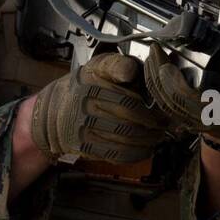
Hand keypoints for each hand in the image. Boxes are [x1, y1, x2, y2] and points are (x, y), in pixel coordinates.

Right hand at [29, 52, 169, 163]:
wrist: (56, 109)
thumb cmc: (88, 86)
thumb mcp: (100, 67)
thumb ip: (118, 65)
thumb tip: (131, 70)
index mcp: (93, 78)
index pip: (122, 89)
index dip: (142, 99)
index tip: (157, 106)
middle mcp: (85, 100)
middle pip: (129, 116)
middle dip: (152, 123)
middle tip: (164, 125)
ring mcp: (83, 125)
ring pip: (125, 137)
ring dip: (147, 140)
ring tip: (157, 137)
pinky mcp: (84, 145)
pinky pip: (115, 154)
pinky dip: (135, 154)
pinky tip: (145, 149)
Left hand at [143, 44, 219, 145]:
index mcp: (217, 113)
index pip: (186, 96)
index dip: (172, 78)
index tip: (165, 56)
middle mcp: (199, 120)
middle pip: (169, 97)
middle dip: (157, 71)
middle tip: (155, 49)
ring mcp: (188, 122)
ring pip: (162, 101)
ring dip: (153, 78)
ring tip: (152, 56)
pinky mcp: (181, 120)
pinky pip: (162, 104)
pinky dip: (155, 87)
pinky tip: (153, 72)